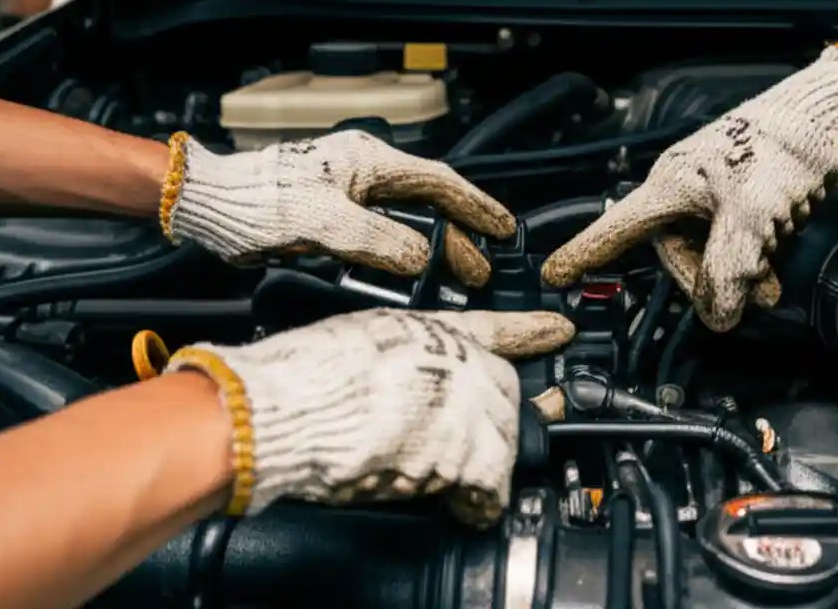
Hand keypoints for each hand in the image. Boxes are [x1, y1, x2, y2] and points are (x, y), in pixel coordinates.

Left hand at [160, 129, 513, 286]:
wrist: (208, 205)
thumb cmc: (257, 203)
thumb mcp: (325, 224)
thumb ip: (379, 240)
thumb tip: (422, 259)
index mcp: (370, 161)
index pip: (440, 183)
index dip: (476, 207)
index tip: (503, 229)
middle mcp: (364, 173)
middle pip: (428, 205)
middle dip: (458, 238)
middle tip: (478, 272)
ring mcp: (349, 194)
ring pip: (407, 222)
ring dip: (432, 249)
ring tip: (455, 279)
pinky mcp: (332, 216)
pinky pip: (382, 234)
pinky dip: (403, 254)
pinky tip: (411, 276)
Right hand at [163, 307, 574, 526]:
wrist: (281, 410)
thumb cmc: (300, 379)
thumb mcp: (356, 343)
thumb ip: (397, 358)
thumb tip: (408, 384)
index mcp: (425, 329)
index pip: (492, 328)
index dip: (528, 330)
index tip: (556, 330)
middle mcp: (454, 360)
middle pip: (506, 395)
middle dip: (501, 425)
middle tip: (487, 451)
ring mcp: (463, 402)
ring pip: (501, 441)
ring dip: (486, 468)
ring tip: (464, 488)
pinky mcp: (461, 450)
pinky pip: (489, 481)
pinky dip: (480, 502)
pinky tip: (468, 509)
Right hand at [541, 44, 837, 331]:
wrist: (828, 121)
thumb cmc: (780, 151)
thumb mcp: (750, 218)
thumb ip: (728, 271)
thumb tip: (717, 319)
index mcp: (669, 186)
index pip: (617, 228)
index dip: (585, 253)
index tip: (554, 276)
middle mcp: (683, 192)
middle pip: (675, 256)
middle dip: (709, 281)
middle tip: (747, 293)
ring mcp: (713, 197)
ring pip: (710, 255)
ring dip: (737, 277)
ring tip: (769, 285)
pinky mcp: (742, 201)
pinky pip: (735, 244)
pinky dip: (753, 263)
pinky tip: (774, 271)